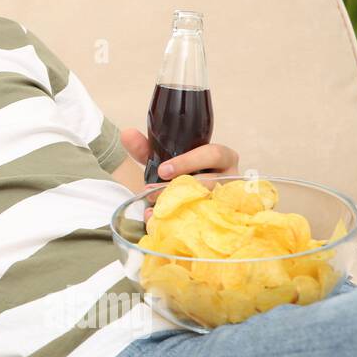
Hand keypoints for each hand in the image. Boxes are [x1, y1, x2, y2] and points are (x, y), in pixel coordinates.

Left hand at [120, 127, 239, 221]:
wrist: (188, 198)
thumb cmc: (182, 174)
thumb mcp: (165, 160)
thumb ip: (146, 149)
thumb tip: (127, 134)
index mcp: (222, 158)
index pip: (214, 154)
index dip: (188, 162)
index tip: (163, 170)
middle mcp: (229, 180)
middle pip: (210, 182)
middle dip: (179, 187)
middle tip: (152, 191)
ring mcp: (227, 202)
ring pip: (208, 204)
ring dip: (178, 205)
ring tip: (154, 208)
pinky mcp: (220, 220)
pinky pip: (202, 223)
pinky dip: (177, 223)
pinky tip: (159, 223)